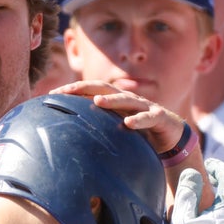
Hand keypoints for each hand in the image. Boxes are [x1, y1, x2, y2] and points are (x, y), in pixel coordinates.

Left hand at [51, 81, 185, 152]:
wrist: (171, 136)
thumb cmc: (139, 131)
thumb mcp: (115, 127)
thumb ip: (97, 126)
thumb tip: (68, 134)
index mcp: (116, 99)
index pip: (92, 90)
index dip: (73, 89)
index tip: (52, 93)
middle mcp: (129, 99)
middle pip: (105, 88)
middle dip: (85, 88)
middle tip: (67, 90)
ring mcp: (145, 106)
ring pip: (127, 100)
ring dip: (112, 100)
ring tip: (98, 101)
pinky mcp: (159, 116)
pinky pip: (149, 117)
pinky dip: (139, 119)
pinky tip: (129, 123)